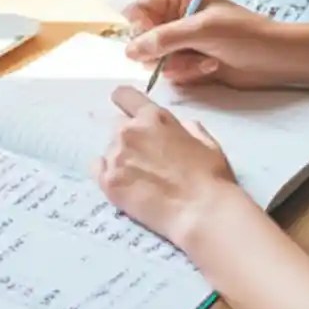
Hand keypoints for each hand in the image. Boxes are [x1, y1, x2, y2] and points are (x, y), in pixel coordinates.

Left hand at [93, 85, 241, 246]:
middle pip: (117, 127)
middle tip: (145, 159)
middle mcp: (129, 131)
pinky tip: (125, 185)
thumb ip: (185, 128)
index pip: (124, 96)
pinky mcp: (108, 182)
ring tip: (141, 179)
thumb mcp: (205, 141)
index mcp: (153, 118)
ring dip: (121, 159)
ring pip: (109, 150)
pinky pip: (98, 170)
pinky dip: (109, 174)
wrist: (201, 212)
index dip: (124, 102)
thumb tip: (176, 128)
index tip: (126, 111)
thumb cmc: (210, 177)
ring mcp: (115, 156)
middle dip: (129, 139)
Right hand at [123, 0, 281, 88]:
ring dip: (180, 65)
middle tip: (186, 54)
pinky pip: (170, 71)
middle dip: (163, 52)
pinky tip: (209, 67)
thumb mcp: (202, 30)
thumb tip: (130, 51)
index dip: (141, 30)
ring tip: (206, 61)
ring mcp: (180, 39)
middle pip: (142, 38)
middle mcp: (173, 15)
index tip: (154, 43)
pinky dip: (188, 73)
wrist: (274, 58)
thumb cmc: (244, 34)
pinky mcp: (187, 60)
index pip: (138, 10)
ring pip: (155, 59)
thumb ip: (164, 39)